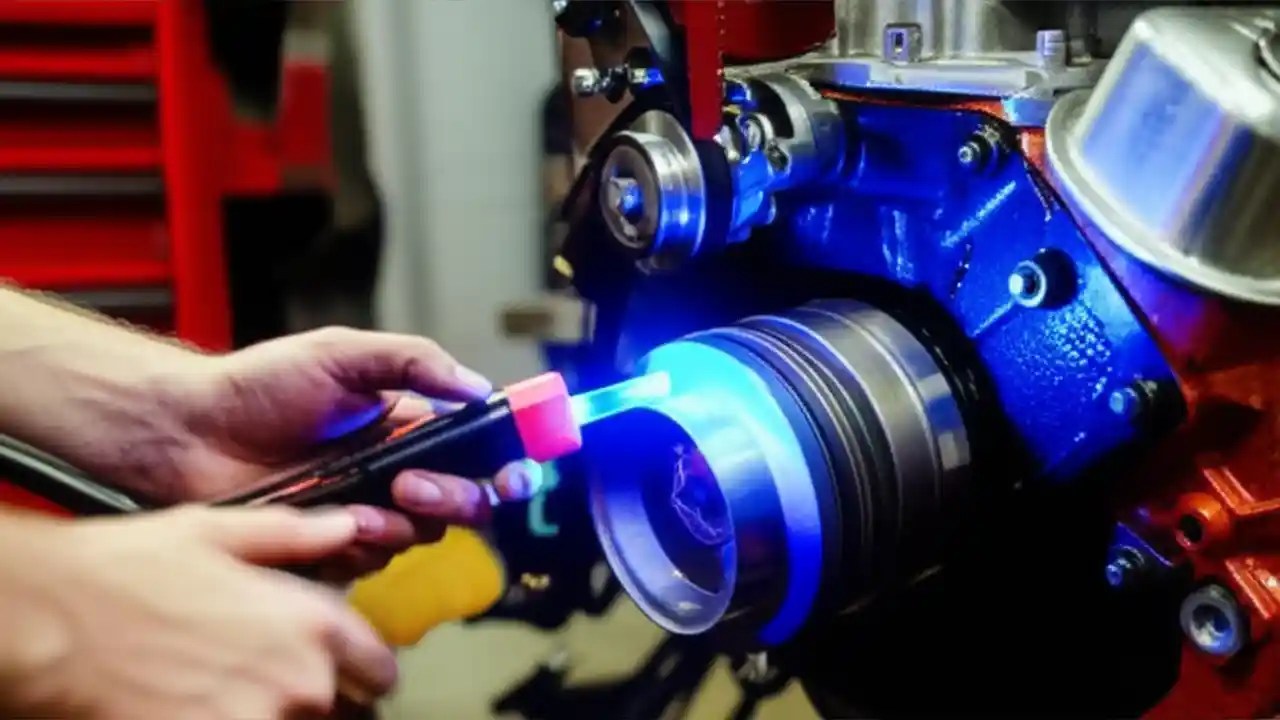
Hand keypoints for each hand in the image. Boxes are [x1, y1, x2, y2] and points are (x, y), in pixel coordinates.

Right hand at [0, 506, 396, 718]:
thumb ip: (295, 534)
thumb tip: (349, 525)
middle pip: (352, 711)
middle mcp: (300, 684)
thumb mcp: (216, 531)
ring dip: (295, 719)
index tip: (345, 664)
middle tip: (288, 683)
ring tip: (250, 697)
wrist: (49, 626)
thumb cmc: (125, 570)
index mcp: (312, 624)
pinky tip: (215, 711)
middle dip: (332, 698)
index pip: (379, 666)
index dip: (364, 664)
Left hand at [161, 327, 540, 578]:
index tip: (518, 471)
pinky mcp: (332, 544)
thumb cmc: (260, 385)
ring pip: (423, 536)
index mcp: (410, 423)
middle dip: (457, 498)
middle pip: (467, 500)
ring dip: (402, 524)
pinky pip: (372, 561)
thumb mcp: (344, 354)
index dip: (510, 461)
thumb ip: (416, 362)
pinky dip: (358, 545)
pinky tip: (329, 522)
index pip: (480, 446)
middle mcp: (398, 469)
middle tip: (414, 485)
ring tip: (360, 505)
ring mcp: (367, 509)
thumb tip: (479, 387)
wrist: (190, 432)